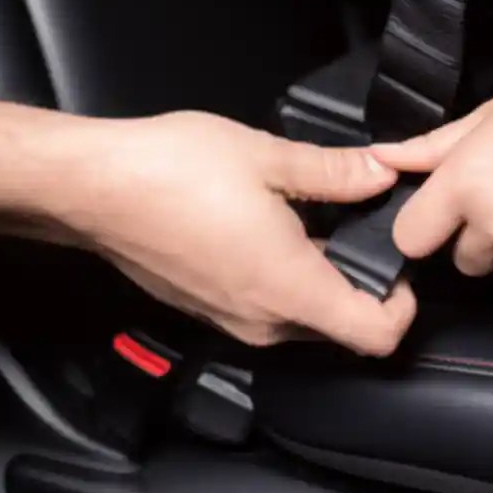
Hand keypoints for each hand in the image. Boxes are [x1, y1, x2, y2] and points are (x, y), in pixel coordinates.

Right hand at [70, 113, 416, 354]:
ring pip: (303, 318)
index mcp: (289, 287)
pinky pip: (266, 308)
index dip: (404, 306)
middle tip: (367, 229)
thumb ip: (336, 172)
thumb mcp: (268, 157)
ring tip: (322, 221)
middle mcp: (263, 319)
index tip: (400, 263)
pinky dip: (284, 279)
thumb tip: (383, 173)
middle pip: (341, 328)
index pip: (376, 335)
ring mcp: (231, 320)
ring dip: (322, 280)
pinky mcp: (206, 309)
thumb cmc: (171, 170)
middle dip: (365, 286)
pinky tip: (274, 228)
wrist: (89, 187)